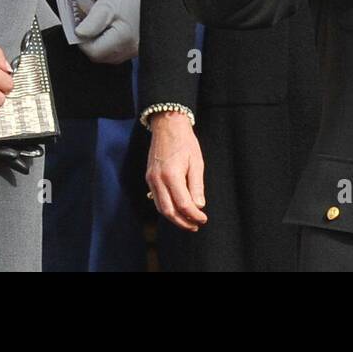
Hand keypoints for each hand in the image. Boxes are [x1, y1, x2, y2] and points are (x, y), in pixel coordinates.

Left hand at [75, 0, 141, 63]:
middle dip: (90, 43)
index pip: (94, 52)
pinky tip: (108, 31)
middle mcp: (131, 48)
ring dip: (99, 43)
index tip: (81, 29)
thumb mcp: (106, 5)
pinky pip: (115, 52)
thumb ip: (92, 22)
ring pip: (107, 55)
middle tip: (89, 26)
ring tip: (100, 27)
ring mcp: (134, 50)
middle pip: (100, 56)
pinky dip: (108, 44)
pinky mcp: (134, 48)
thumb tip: (79, 34)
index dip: (83, 42)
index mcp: (124, 39)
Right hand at [145, 112, 207, 230]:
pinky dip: (167, 208)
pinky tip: (177, 210)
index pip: (183, 204)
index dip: (194, 215)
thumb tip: (198, 206)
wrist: (167, 125)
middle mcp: (158, 180)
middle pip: (169, 211)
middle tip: (195, 226)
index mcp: (171, 175)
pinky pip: (157, 199)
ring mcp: (151, 179)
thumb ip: (197, 186)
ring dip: (174, 218)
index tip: (203, 219)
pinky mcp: (149, 177)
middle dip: (183, 222)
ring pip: (161, 208)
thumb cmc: (185, 142)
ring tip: (188, 221)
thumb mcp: (197, 162)